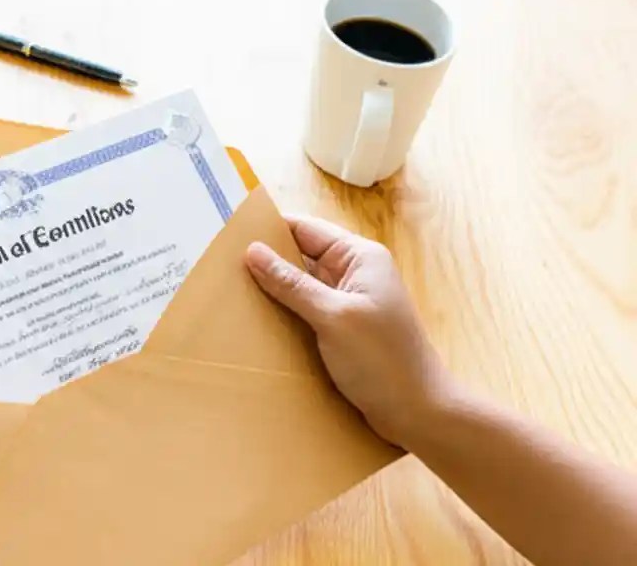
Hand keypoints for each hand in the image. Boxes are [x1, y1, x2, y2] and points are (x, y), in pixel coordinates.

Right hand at [244, 213, 455, 447]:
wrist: (418, 412)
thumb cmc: (382, 360)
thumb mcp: (333, 317)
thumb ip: (291, 284)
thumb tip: (253, 251)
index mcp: (360, 258)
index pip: (306, 229)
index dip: (270, 230)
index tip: (228, 234)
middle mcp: (355, 274)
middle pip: (301, 256)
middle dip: (267, 262)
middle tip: (222, 268)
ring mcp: (349, 302)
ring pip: (301, 285)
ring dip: (274, 291)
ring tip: (232, 294)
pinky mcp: (342, 329)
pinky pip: (306, 311)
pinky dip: (285, 314)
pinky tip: (258, 322)